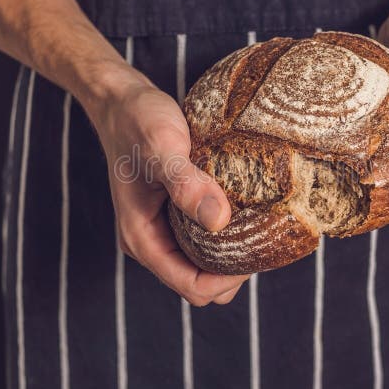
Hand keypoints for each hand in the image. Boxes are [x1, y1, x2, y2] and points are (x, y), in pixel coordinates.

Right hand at [87, 68, 248, 304]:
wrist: (124, 101)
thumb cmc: (138, 121)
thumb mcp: (163, 148)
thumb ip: (186, 184)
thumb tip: (219, 221)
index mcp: (142, 239)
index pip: (192, 287)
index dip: (228, 280)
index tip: (257, 252)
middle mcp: (152, 241)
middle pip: (202, 282)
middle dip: (234, 271)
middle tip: (264, 237)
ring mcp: (163, 229)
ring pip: (205, 263)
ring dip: (232, 253)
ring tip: (259, 224)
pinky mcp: (174, 214)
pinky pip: (205, 240)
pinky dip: (227, 233)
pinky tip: (247, 210)